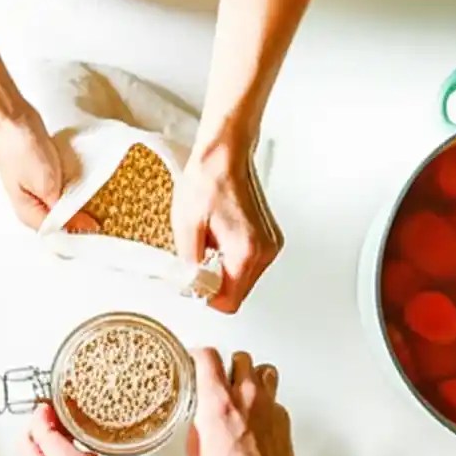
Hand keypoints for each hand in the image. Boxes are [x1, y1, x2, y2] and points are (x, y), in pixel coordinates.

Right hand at [0, 106, 97, 232]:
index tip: (104, 224)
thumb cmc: (21, 151)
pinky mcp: (45, 172)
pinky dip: (77, 185)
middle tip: (108, 211)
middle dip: (84, 217)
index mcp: (30, 215)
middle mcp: (34, 205)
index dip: (83, 230)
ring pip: (66, 203)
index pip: (62, 232)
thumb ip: (63, 209)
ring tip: (104, 198)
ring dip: (82, 201)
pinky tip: (90, 182)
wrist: (10, 118)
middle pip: (64, 220)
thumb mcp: (46, 186)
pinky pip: (65, 186)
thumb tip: (80, 227)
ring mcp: (39, 187)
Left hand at [173, 130, 281, 313]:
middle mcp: (264, 250)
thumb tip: (190, 285)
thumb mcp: (185, 224)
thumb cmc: (208, 180)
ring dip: (223, 270)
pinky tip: (219, 237)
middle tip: (196, 259)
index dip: (207, 297)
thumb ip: (189, 262)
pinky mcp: (269, 237)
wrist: (226, 154)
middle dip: (214, 283)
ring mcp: (270, 244)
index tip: (193, 282)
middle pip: (238, 293)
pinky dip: (231, 258)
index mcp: (246, 251)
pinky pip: (248, 263)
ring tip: (208, 243)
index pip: (230, 301)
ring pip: (243, 279)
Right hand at [186, 348, 302, 455]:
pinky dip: (264, 400)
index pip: (208, 356)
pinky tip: (257, 416)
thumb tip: (202, 420)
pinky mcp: (283, 417)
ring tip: (243, 388)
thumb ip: (201, 427)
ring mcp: (268, 405)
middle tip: (221, 377)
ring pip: (264, 369)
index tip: (195, 358)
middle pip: (240, 357)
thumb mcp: (199, 454)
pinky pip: (273, 396)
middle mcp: (245, 397)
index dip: (199, 354)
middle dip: (228, 364)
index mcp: (218, 403)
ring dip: (251, 375)